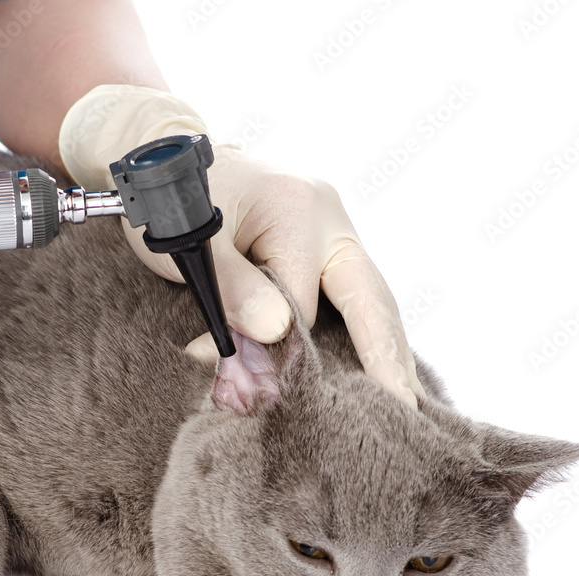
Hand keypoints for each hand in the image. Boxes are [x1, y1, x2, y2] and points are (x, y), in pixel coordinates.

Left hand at [59, 85, 423, 408]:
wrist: (172, 163)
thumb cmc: (178, 203)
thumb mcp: (193, 246)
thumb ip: (231, 289)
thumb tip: (274, 332)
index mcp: (300, 211)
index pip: (302, 304)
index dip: (277, 350)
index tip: (244, 383)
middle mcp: (330, 218)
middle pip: (370, 296)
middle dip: (388, 355)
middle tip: (406, 410)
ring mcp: (334, 229)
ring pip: (370, 296)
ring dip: (385, 347)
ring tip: (404, 399)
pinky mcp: (328, 243)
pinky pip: (353, 292)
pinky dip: (365, 329)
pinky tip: (379, 367)